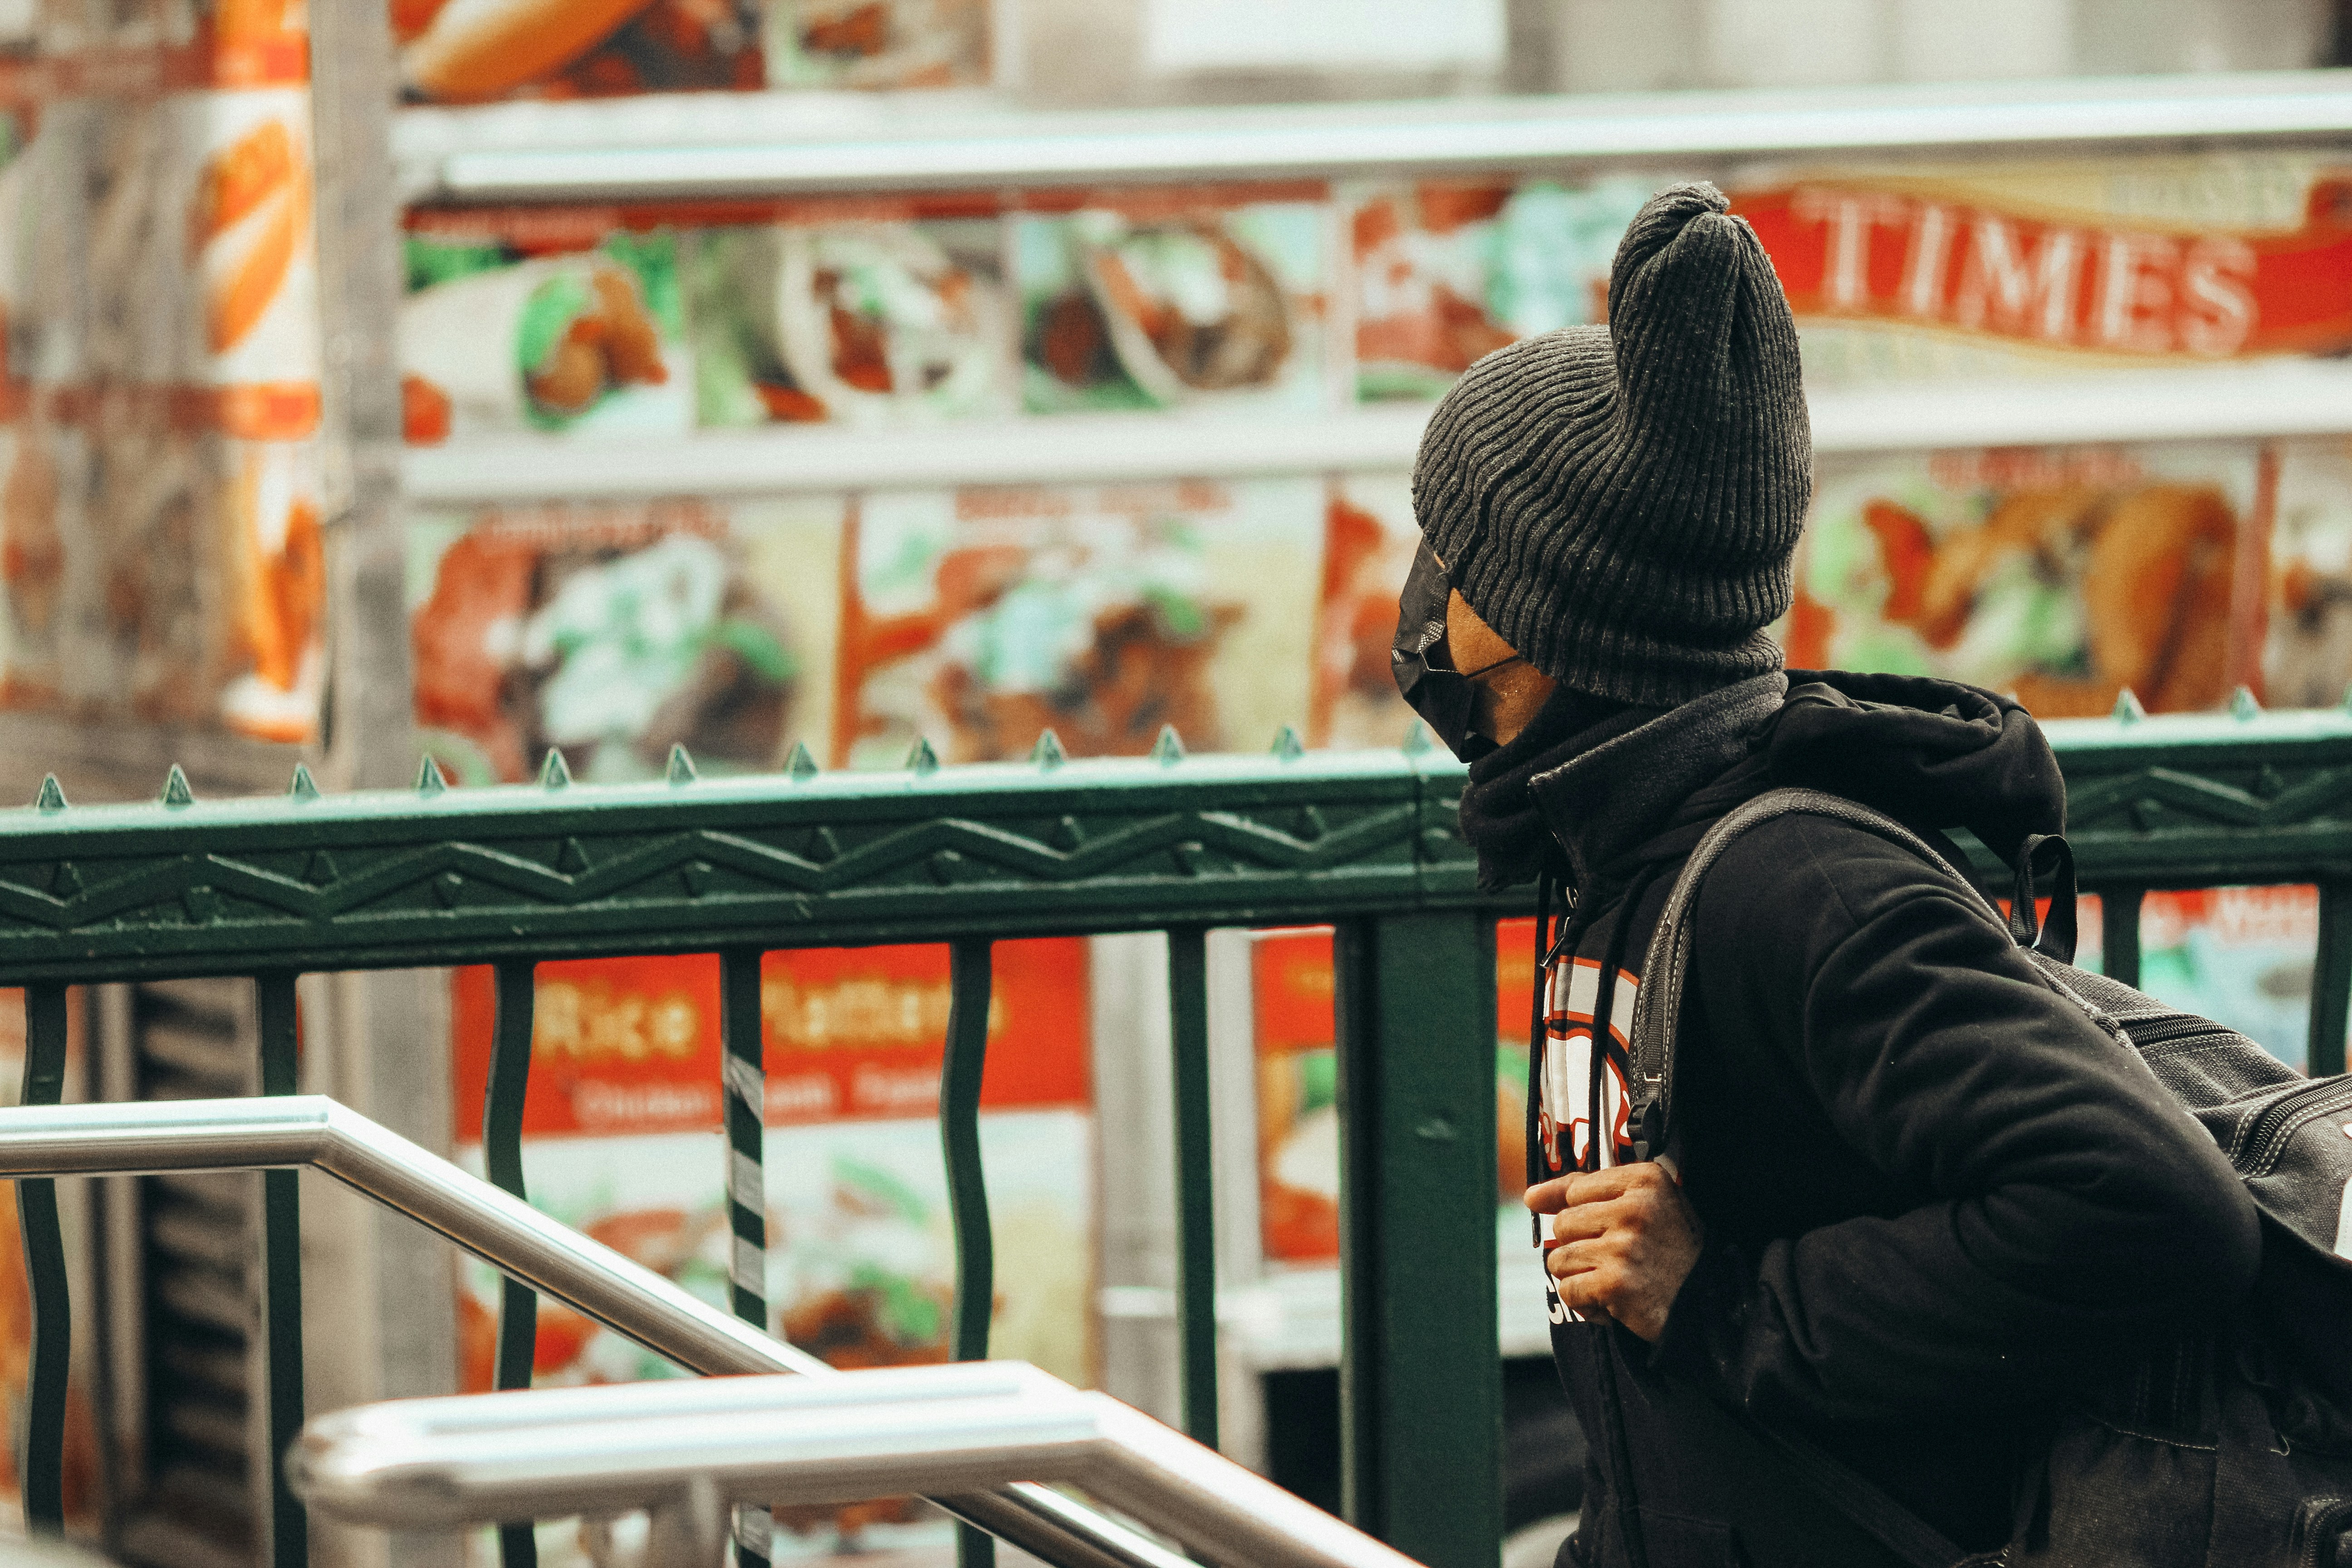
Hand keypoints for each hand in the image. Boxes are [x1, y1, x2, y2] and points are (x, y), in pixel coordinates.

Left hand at [1524, 1162, 1702, 1341]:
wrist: (1712, 1307)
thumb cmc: (1675, 1254)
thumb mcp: (1647, 1207)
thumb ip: (1589, 1192)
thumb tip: (1530, 1196)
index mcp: (1646, 1179)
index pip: (1576, 1189)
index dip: (1580, 1215)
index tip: (1601, 1232)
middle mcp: (1636, 1208)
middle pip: (1563, 1224)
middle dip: (1582, 1248)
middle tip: (1619, 1261)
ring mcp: (1625, 1246)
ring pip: (1559, 1258)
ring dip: (1581, 1277)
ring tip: (1617, 1282)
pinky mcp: (1616, 1283)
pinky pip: (1568, 1290)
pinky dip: (1585, 1304)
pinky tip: (1614, 1304)